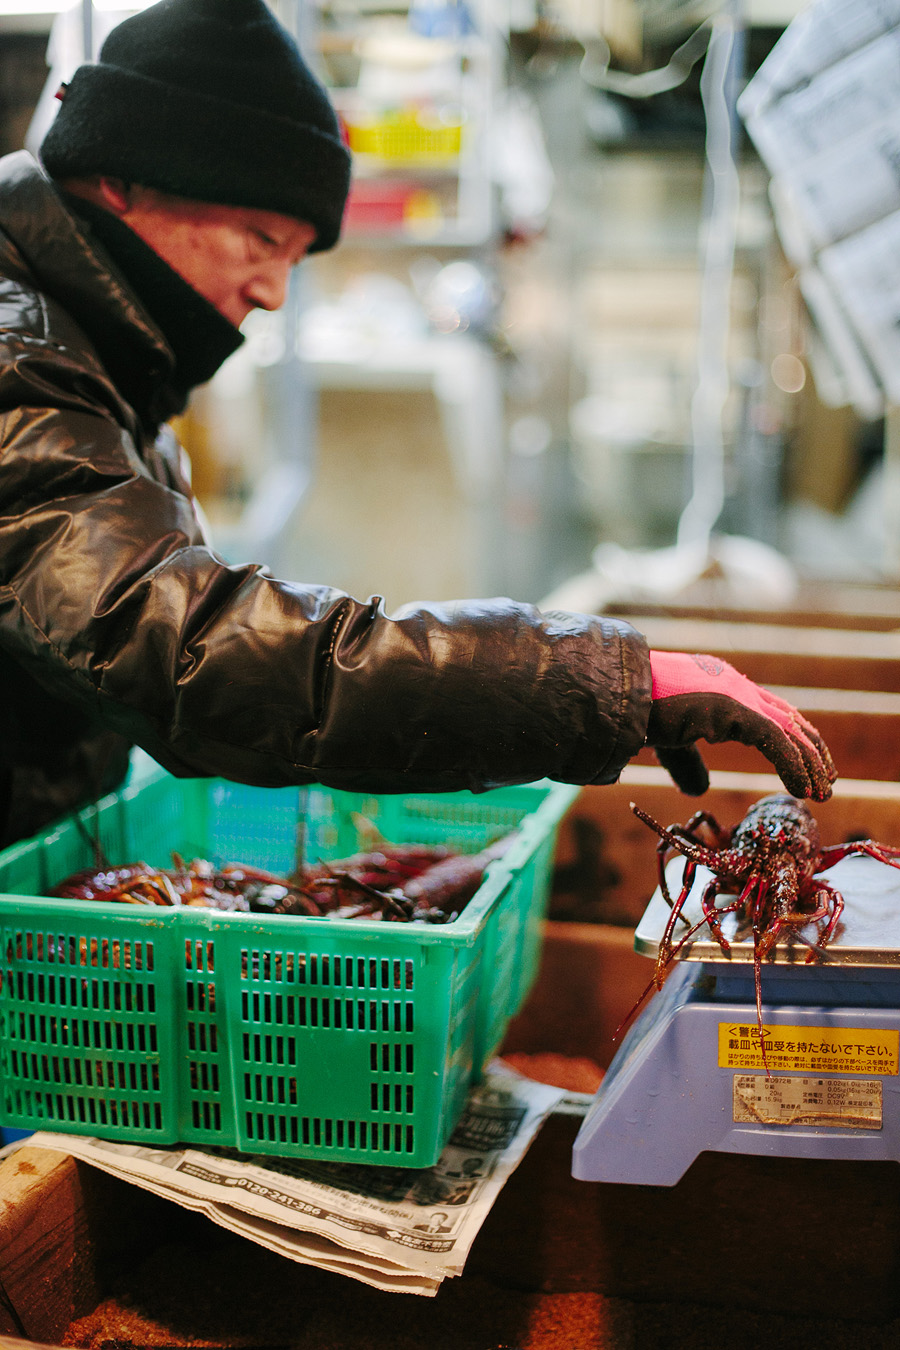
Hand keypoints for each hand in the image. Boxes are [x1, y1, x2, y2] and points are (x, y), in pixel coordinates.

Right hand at [646, 650, 836, 799]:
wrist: (619, 695)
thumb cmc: (638, 714)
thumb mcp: (671, 743)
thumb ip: (689, 764)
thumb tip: (699, 790)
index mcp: (722, 688)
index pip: (771, 712)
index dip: (794, 740)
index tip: (807, 768)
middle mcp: (735, 686)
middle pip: (789, 718)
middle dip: (812, 751)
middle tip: (826, 783)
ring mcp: (737, 694)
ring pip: (790, 729)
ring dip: (811, 763)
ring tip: (822, 793)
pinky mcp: (734, 708)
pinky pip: (776, 740)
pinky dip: (794, 766)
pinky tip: (801, 789)